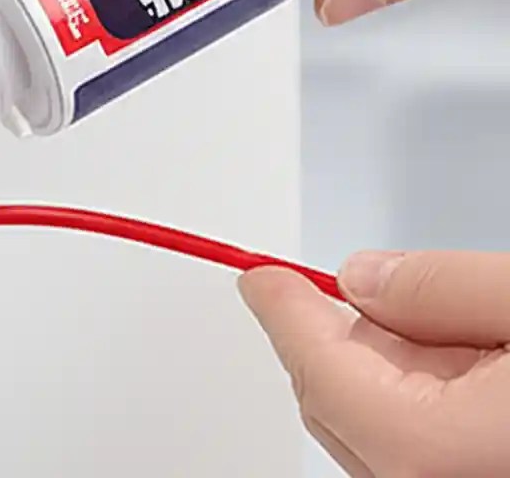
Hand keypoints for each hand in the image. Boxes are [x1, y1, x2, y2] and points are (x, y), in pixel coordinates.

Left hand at [238, 254, 509, 476]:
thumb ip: (439, 288)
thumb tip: (367, 280)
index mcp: (435, 448)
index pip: (317, 369)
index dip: (284, 311)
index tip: (261, 279)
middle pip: (337, 408)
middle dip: (326, 342)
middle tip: (325, 289)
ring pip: (378, 434)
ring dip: (383, 374)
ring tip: (448, 326)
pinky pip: (421, 455)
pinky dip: (422, 408)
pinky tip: (473, 373)